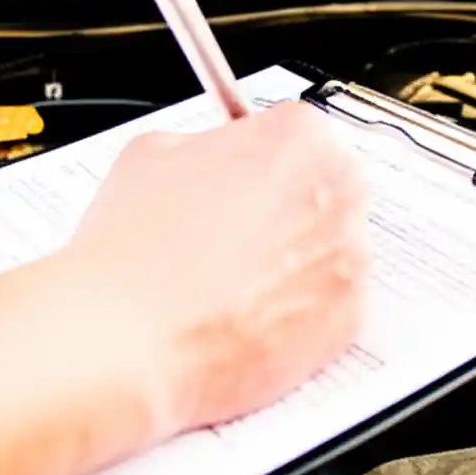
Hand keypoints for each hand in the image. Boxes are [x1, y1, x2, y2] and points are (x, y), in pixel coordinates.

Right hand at [66, 101, 370, 430]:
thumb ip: (207, 144)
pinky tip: (249, 312)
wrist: (124, 339)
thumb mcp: (153, 152)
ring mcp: (351, 257)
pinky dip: (300, 311)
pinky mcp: (349, 319)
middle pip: (325, 189)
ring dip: (294, 260)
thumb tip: (220, 157)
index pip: (298, 135)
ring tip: (234, 279)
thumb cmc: (134, 251)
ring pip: (330, 249)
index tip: (248, 178)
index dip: (263, 160)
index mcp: (300, 136)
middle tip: (237, 234)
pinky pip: (331, 305)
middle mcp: (340, 190)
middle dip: (286, 208)